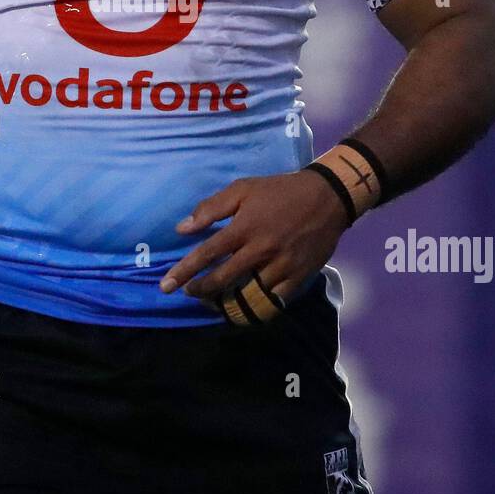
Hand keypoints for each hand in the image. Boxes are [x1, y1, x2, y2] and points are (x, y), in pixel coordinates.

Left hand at [160, 170, 350, 304]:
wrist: (328, 197)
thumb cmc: (280, 191)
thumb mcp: (243, 188)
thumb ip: (212, 208)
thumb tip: (182, 228)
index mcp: (244, 228)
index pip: (207, 254)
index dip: (184, 271)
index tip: (167, 286)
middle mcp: (260, 250)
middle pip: (223, 279)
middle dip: (201, 290)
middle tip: (189, 294)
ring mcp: (280, 266)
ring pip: (247, 294)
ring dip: (227, 301)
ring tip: (214, 301)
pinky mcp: (298, 276)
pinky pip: (274, 300)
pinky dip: (258, 305)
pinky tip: (247, 303)